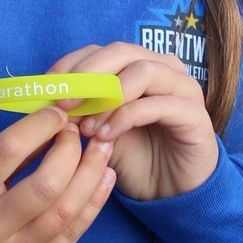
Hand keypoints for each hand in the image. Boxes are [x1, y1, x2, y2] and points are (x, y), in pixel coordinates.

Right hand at [0, 106, 115, 242]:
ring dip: (91, 174)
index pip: (7, 151)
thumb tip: (57, 121)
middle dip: (71, 151)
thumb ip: (12, 151)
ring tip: (102, 149)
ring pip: (66, 210)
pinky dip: (94, 201)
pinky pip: (74, 233)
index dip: (40, 125)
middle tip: (78, 133)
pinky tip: (105, 177)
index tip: (57, 114)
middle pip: (46, 185)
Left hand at [48, 43, 218, 201]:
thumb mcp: (99, 132)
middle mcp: (165, 68)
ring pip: (142, 72)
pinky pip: (158, 105)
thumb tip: (46, 103)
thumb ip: (79, 113)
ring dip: (107, 98)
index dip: (72, 65)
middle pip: (122, 51)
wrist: (173, 191)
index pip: (101, 50)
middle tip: (63, 103)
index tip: (48, 89)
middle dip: (87, 74)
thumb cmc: (136, 157)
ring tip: (85, 127)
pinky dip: (125, 118)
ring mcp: (184, 88)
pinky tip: (105, 137)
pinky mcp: (196, 114)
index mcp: (140, 65)